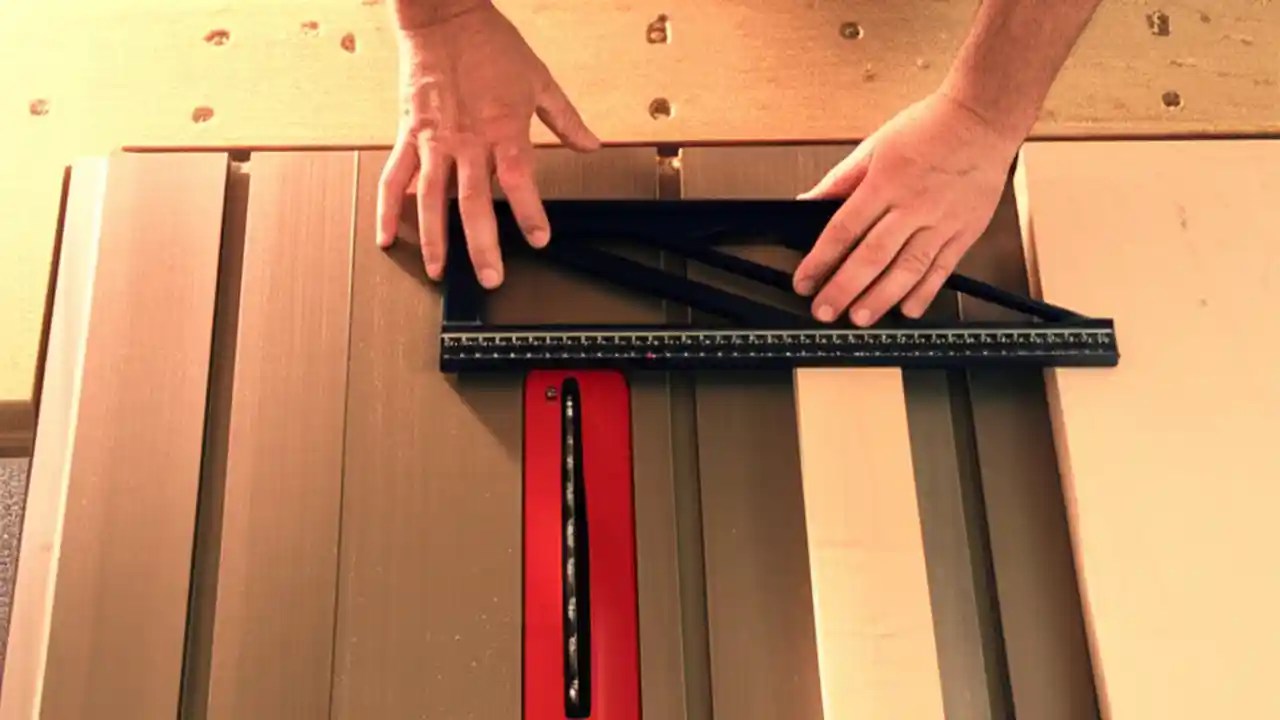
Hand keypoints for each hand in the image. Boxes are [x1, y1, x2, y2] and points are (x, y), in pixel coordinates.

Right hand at [377, 2, 598, 287]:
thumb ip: (566, 119)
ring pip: (431, 199)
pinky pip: (393, 177)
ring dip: (433, 239)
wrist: (443, 17)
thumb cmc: (491, 44)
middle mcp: (467, 142)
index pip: (519, 180)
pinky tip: (387, 237)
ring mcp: (433, 141)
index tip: (538, 240)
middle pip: (473, 202)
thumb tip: (591, 145)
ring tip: (438, 271)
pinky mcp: (408, 135)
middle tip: (490, 277)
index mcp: (503, 129)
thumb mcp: (539, 79)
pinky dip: (388, 208)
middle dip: (481, 244)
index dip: (529, 213)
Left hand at [792, 90, 1021, 324]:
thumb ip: (840, 180)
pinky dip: (924, 292)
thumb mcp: (875, 145)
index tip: (805, 281)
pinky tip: (908, 309)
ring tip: (860, 318)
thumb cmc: (929, 128)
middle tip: (825, 311)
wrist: (982, 119)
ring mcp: (942, 221)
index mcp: (885, 182)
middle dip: (845, 288)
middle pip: (872, 256)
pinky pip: (943, 268)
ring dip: (881, 298)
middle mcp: (913, 205)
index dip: (820, 260)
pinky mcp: (965, 231)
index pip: (844, 229)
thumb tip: (807, 201)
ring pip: (907, 269)